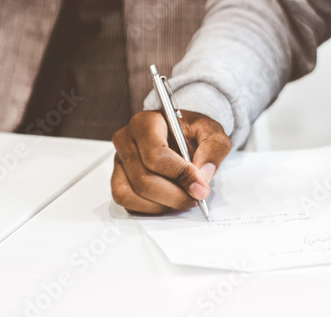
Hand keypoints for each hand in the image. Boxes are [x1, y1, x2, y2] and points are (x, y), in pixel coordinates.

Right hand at [111, 110, 231, 214]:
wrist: (181, 134)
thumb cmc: (191, 131)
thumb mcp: (211, 130)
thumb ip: (213, 148)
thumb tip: (203, 174)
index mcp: (145, 123)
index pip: (156, 155)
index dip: (180, 175)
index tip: (201, 187)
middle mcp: (126, 140)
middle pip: (143, 179)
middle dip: (174, 195)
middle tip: (196, 198)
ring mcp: (119, 161)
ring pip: (133, 194)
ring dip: (162, 204)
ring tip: (182, 198)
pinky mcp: (117, 179)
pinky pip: (127, 203)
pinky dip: (150, 208)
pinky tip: (168, 201)